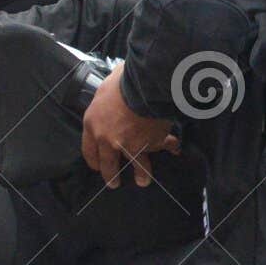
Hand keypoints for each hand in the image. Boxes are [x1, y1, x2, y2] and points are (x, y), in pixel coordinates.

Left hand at [81, 62, 178, 187]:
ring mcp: (132, 145)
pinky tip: (176, 149)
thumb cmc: (121, 81)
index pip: (89, 151)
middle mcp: (110, 141)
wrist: (144, 86)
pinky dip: (171, 146)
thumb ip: (106, 101)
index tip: (98, 166)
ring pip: (137, 165)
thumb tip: (110, 95)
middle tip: (114, 183)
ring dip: (141, 175)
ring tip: (143, 181)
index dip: (94, 160)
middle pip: (108, 165)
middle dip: (111, 176)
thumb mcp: (105, 89)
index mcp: (93, 126)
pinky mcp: (153, 143)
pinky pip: (164, 146)